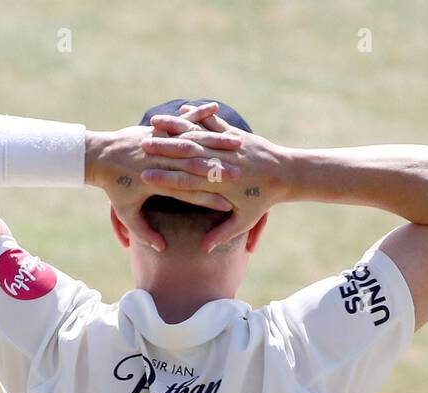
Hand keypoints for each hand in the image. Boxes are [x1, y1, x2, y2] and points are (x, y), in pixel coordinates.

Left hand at [86, 104, 242, 251]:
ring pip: (192, 140)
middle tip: (241, 173)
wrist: (98, 156)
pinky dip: (198, 113)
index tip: (227, 205)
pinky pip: (181, 120)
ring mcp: (159, 142)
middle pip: (195, 166)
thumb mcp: (126, 212)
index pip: (187, 193)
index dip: (207, 200)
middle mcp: (160, 160)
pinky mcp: (157, 127)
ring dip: (215, 139)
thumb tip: (160, 248)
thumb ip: (144, 231)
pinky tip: (216, 107)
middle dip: (220, 169)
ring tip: (238, 142)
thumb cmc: (114, 187)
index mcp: (155, 182)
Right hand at [141, 105, 288, 252]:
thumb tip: (204, 249)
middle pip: (187, 154)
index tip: (144, 176)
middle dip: (162, 148)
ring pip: (198, 133)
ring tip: (153, 121)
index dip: (164, 178)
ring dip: (176, 127)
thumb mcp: (244, 220)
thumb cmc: (263, 200)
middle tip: (140, 144)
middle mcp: (222, 162)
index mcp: (220, 184)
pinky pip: (213, 122)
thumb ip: (222, 234)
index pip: (186, 181)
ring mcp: (229, 146)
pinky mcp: (235, 135)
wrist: (287, 174)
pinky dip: (199, 115)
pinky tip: (182, 108)